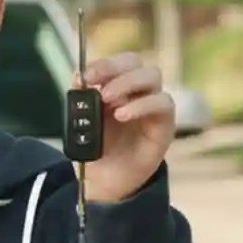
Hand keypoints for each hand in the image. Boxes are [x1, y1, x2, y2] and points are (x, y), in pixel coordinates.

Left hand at [74, 52, 174, 201]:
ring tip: (108, 100)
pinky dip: (141, 105)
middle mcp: (137, 90)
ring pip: (151, 76)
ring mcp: (152, 105)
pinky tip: (122, 115)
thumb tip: (78, 76)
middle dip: (114, 68)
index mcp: (117, 85)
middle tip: (97, 86)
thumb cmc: (96, 148)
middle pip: (135, 62)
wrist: (105, 181)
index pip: (117, 62)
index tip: (86, 76)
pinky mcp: (164, 123)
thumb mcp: (82, 123)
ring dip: (127, 83)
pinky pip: (163, 103)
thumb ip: (81, 99)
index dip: (103, 64)